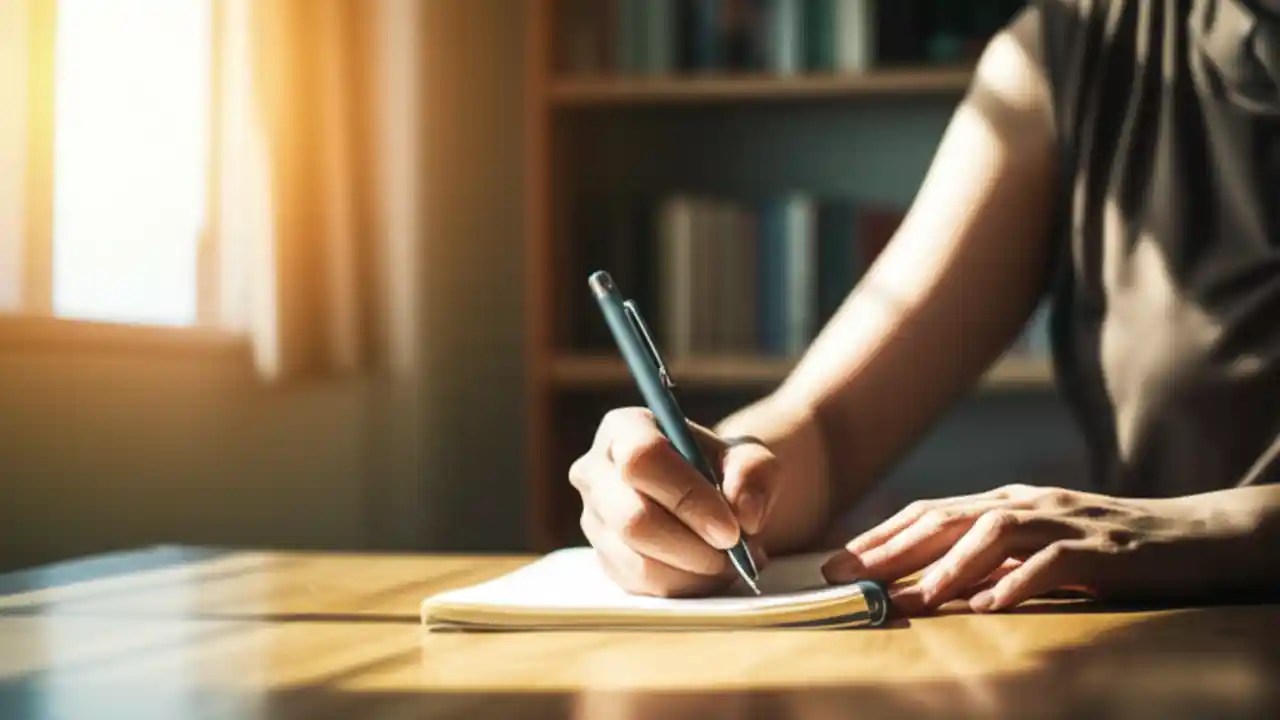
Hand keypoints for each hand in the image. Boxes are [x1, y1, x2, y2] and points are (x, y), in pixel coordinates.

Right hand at [569, 408, 779, 596]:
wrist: (707, 496)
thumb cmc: (720, 469)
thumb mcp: (747, 457)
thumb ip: (753, 473)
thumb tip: (745, 514)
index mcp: (624, 429)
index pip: (642, 459)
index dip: (687, 497)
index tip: (730, 529)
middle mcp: (596, 472)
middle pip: (633, 519)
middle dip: (693, 546)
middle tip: (735, 551)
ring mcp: (594, 520)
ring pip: (638, 562)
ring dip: (695, 572)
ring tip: (732, 562)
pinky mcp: (605, 559)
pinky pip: (644, 586)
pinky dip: (687, 586)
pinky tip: (712, 571)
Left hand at [822, 484, 1232, 614]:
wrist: (1189, 537)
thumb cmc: (1102, 548)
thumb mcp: (1035, 547)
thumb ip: (988, 557)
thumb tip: (928, 583)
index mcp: (1005, 501)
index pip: (930, 511)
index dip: (881, 535)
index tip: (839, 562)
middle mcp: (1027, 502)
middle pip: (949, 518)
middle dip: (895, 548)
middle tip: (853, 577)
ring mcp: (1064, 521)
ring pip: (996, 533)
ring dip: (951, 566)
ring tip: (917, 597)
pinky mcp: (1101, 549)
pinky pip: (1053, 561)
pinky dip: (1018, 581)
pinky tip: (992, 604)